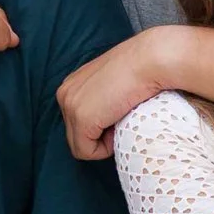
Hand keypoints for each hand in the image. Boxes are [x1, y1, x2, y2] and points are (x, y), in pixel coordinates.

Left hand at [55, 29, 176, 160]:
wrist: (149, 61)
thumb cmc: (139, 71)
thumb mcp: (112, 84)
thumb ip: (101, 100)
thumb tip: (105, 122)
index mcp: (71, 85)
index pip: (76, 123)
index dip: (100, 126)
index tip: (119, 113)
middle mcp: (64, 94)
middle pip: (76, 136)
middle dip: (100, 135)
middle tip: (122, 117)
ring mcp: (71, 106)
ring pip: (81, 146)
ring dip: (104, 141)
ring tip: (121, 119)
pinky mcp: (82, 118)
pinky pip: (87, 152)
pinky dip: (106, 148)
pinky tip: (119, 125)